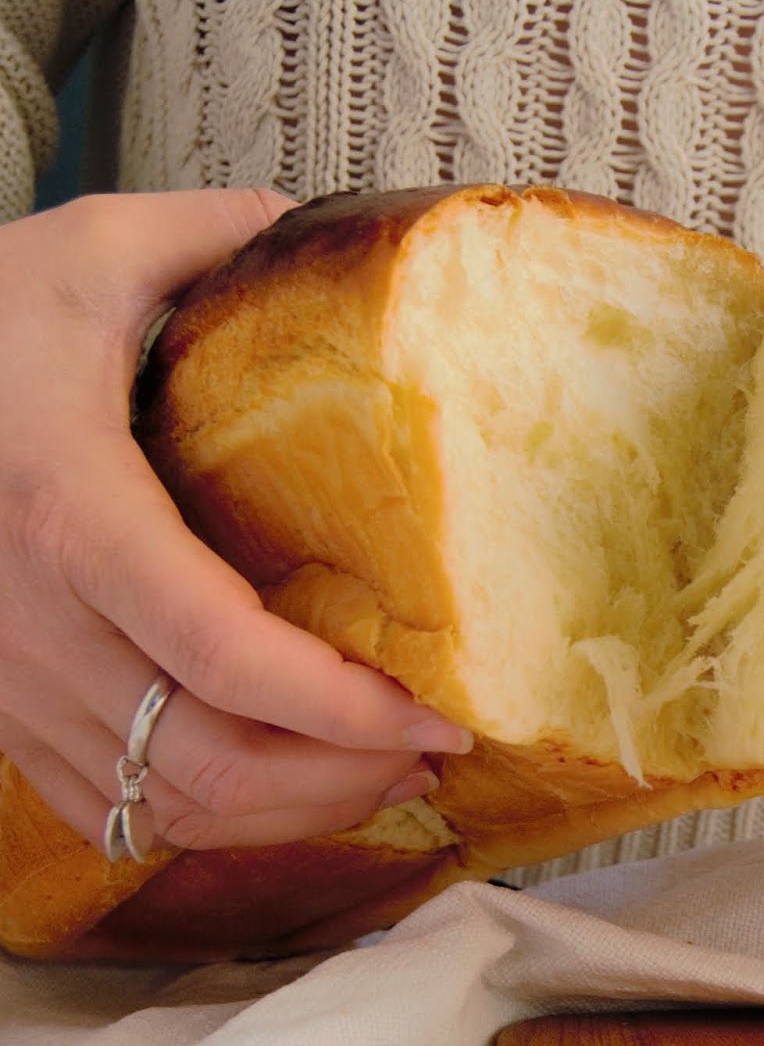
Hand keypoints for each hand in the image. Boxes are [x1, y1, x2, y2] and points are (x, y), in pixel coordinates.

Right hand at [0, 190, 471, 855]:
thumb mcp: (78, 252)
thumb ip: (202, 236)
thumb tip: (308, 228)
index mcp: (71, 513)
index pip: (223, 651)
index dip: (341, 706)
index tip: (438, 709)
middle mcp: (37, 624)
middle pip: (209, 760)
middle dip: (342, 778)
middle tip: (433, 747)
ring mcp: (12, 683)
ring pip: (166, 803)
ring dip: (291, 810)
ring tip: (383, 771)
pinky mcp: (2, 710)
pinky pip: (115, 806)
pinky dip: (213, 817)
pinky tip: (285, 783)